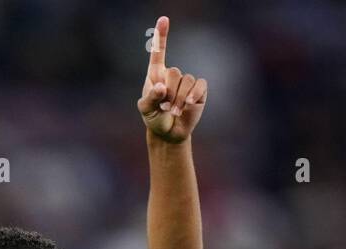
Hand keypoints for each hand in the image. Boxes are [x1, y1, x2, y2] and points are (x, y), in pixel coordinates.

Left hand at [138, 16, 207, 142]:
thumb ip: (150, 98)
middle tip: (165, 107)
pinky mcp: (199, 90)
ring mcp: (186, 82)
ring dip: (179, 99)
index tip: (164, 19)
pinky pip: (199, 85)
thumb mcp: (146, 110)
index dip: (162, 36)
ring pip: (186, 81)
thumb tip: (161, 87)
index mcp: (156, 74)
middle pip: (174, 72)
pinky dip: (193, 95)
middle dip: (169, 93)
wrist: (169, 133)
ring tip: (174, 111)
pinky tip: (188, 105)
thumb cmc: (155, 119)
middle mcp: (172, 75)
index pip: (158, 52)